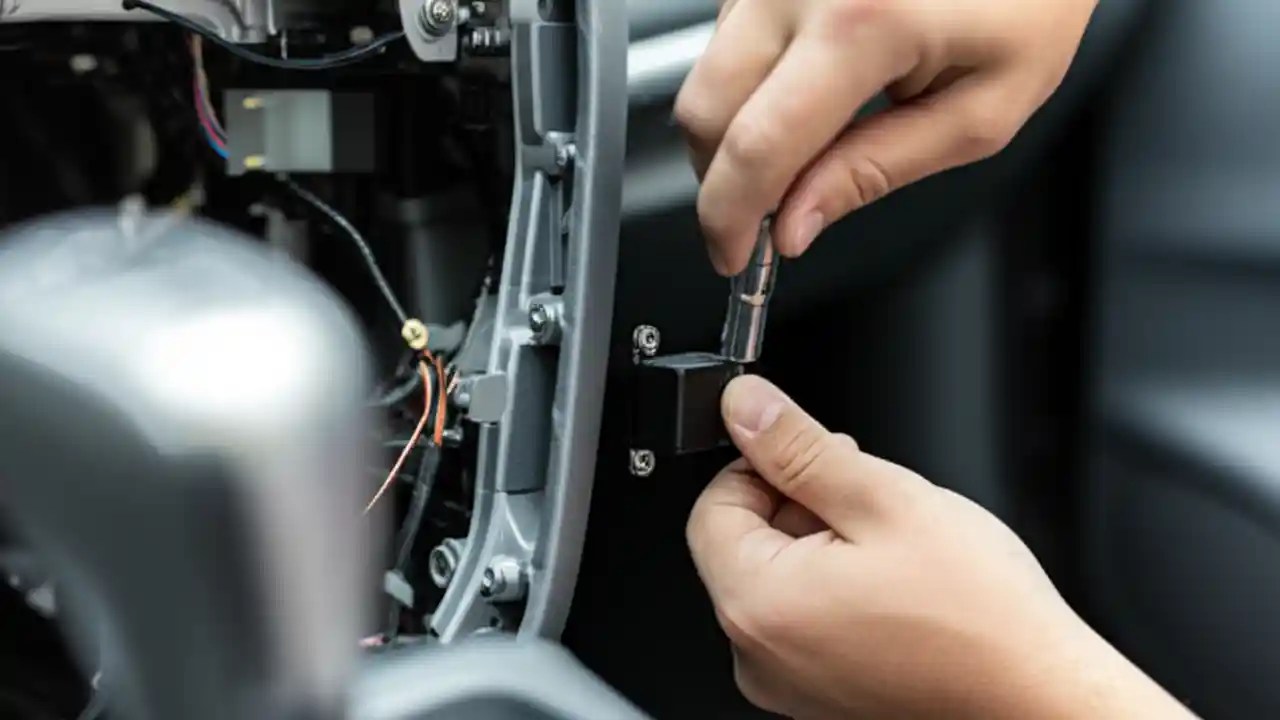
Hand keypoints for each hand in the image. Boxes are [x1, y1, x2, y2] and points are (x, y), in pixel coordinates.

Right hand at [675, 0, 1098, 274]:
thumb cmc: (1030, 0)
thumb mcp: (981, 112)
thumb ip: (876, 171)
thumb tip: (794, 223)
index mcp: (863, 21)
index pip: (758, 147)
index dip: (731, 217)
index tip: (734, 254)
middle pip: (706, 109)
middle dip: (722, 177)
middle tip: (765, 212)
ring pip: (708, 71)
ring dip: (740, 122)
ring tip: (815, 128)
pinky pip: (725, 33)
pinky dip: (752, 76)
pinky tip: (808, 79)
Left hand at [686, 375, 1194, 718]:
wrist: (1040, 700)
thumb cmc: (980, 619)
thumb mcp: (885, 500)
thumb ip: (799, 448)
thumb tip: (745, 407)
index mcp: (757, 605)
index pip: (712, 507)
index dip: (758, 467)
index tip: (806, 455)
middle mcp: (758, 655)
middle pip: (744, 546)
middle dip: (797, 504)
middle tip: (865, 496)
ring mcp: (788, 684)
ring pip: (779, 582)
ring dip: (822, 545)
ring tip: (891, 546)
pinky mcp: (820, 698)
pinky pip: (804, 623)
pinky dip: (836, 591)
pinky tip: (893, 586)